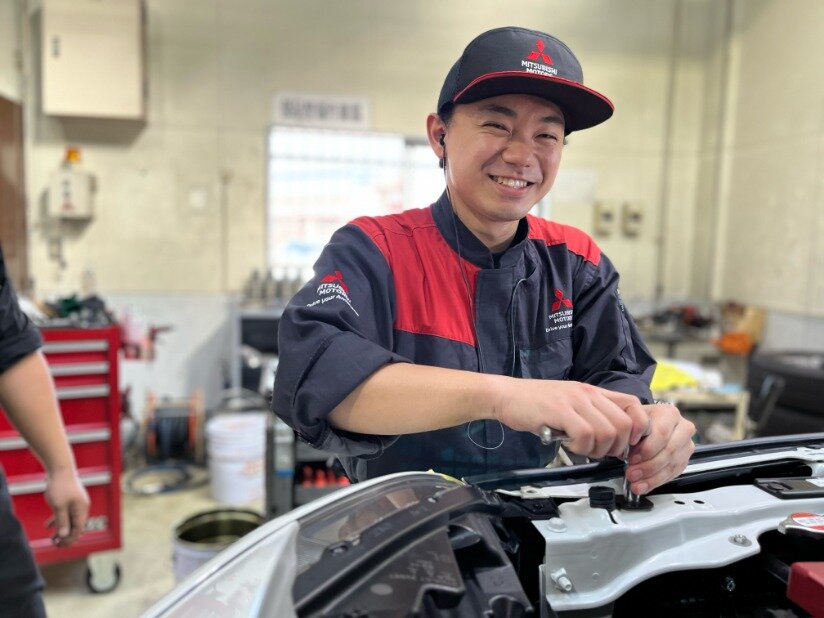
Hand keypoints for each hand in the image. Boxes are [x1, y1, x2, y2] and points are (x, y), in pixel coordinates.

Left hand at [45, 468, 89, 546]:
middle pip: (75, 527)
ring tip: (52, 538)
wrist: (60, 469)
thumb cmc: (60, 486)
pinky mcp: (71, 500)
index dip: (70, 539)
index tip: (60, 546)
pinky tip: (48, 526)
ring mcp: (76, 503)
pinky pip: (66, 514)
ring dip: (62, 530)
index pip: (78, 530)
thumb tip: (64, 535)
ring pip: (70, 521)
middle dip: (66, 537)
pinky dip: (59, 521)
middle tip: (55, 545)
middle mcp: (81, 508)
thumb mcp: (59, 506)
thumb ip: (62, 521)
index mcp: (81, 510)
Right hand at [496, 380, 649, 458]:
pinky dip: (581, 447)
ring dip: (598, 449)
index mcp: (593, 391)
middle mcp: (588, 393)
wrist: (507, 395)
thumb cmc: (535, 404)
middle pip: (624, 424)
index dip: (637, 428)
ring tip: (582, 448)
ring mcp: (575, 401)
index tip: (625, 443)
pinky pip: (585, 434)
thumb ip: (590, 416)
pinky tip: (569, 445)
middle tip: (600, 452)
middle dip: (616, 446)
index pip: (633, 405)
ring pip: (607, 431)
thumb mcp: (570, 404)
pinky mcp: (561, 411)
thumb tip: (611, 440)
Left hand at [625, 402, 695, 493]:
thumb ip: (632, 423)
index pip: (662, 434)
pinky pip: (671, 475)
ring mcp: (685, 446)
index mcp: (670, 414)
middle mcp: (682, 429)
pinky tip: (642, 486)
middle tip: (631, 473)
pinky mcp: (683, 461)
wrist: (645, 426)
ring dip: (651, 477)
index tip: (631, 457)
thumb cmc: (639, 420)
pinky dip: (655, 482)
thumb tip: (629, 439)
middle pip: (669, 451)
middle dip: (648, 466)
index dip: (646, 449)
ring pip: (671, 465)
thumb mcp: (631, 414)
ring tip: (635, 482)